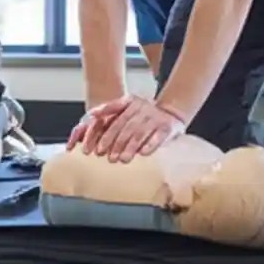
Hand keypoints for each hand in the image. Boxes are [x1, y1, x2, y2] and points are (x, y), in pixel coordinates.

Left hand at [67, 94, 185, 161]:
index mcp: (129, 103)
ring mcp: (155, 117)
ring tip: (123, 160)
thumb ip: (109, 109)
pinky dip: (150, 144)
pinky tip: (143, 154)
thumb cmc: (143, 113)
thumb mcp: (126, 105)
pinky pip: (158, 136)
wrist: (172, 111)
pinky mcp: (167, 127)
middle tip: (109, 158)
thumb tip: (91, 115)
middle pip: (126, 127)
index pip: (115, 120)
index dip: (106, 135)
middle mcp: (142, 109)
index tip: (97, 150)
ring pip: (140, 133)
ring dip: (130, 147)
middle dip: (116, 144)